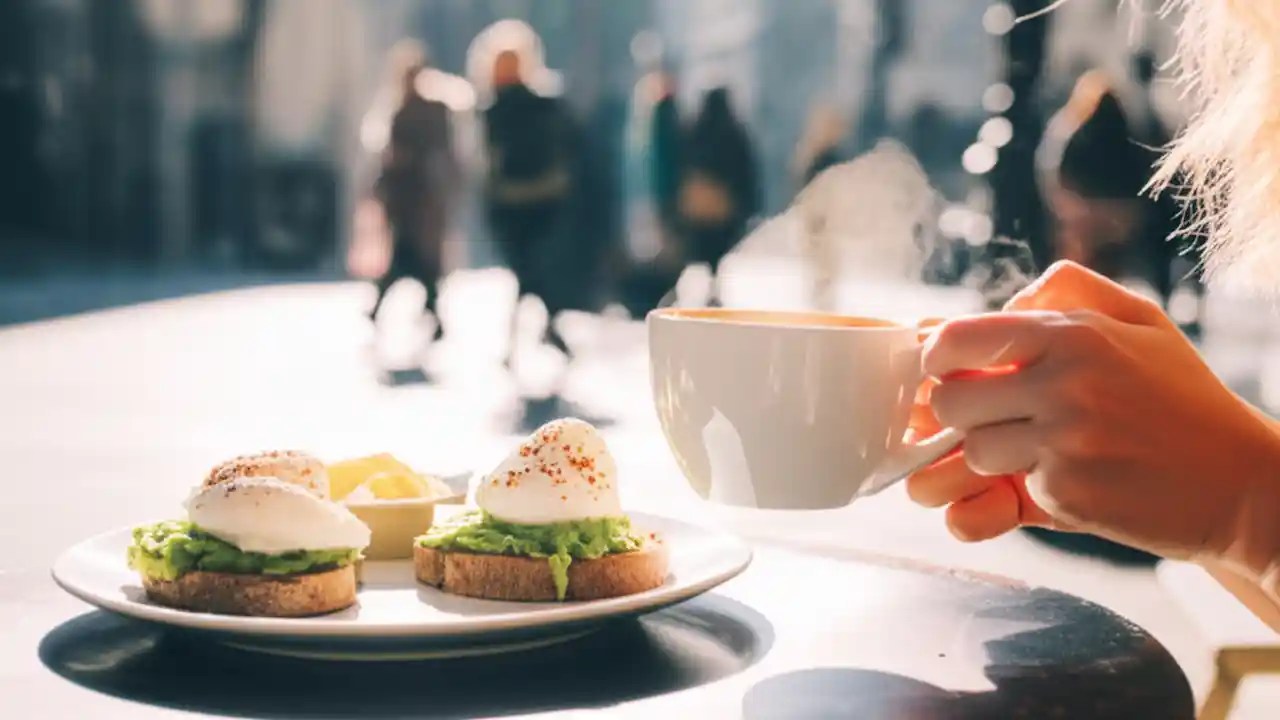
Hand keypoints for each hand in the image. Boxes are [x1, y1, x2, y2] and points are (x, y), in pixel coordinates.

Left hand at [905, 261, 1279, 570]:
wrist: (1244, 485)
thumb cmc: (1184, 400)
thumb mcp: (1141, 321)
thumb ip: (1070, 291)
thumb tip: (1006, 300)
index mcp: (1073, 334)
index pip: (957, 337)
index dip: (939, 356)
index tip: (949, 370)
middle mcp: (1064, 382)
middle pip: (948, 399)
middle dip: (962, 413)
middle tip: (994, 418)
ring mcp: (1064, 439)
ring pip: (972, 450)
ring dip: (994, 456)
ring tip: (1039, 450)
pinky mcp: (1067, 491)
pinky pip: (1007, 489)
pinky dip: (1029, 488)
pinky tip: (1072, 478)